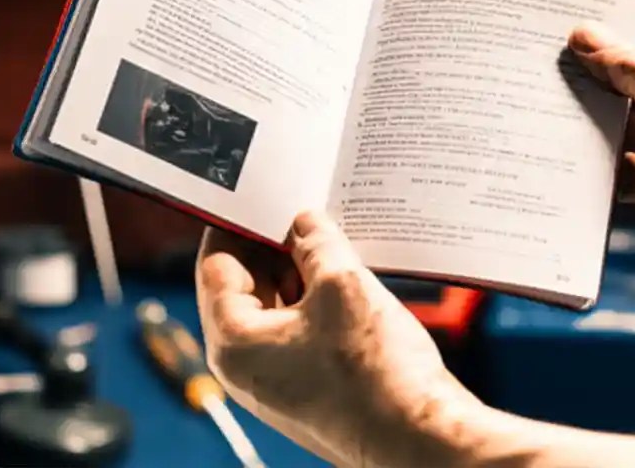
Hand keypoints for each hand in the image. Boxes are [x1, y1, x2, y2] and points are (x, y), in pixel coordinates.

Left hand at [195, 214, 476, 466]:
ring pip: (277, 310)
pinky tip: (348, 280)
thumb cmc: (375, 373)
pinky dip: (317, 303)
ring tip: (334, 242)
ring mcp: (277, 381)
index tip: (261, 197)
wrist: (418, 438)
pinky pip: (300, 333)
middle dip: (275, 248)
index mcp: (233, 342)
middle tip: (304, 211)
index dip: (239, 225)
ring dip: (301, 274)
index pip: (216, 265)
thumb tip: (303, 223)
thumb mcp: (343, 285)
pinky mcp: (308, 389)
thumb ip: (316, 244)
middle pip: (245, 288)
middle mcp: (245, 367)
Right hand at [569, 21, 634, 280]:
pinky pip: (627, 174)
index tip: (557, 43)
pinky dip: (606, 175)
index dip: (603, 44)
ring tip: (551, 131)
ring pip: (624, 134)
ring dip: (596, 137)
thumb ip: (627, 68)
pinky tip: (576, 172)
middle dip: (593, 94)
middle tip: (541, 89)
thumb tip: (584, 36)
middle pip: (629, 89)